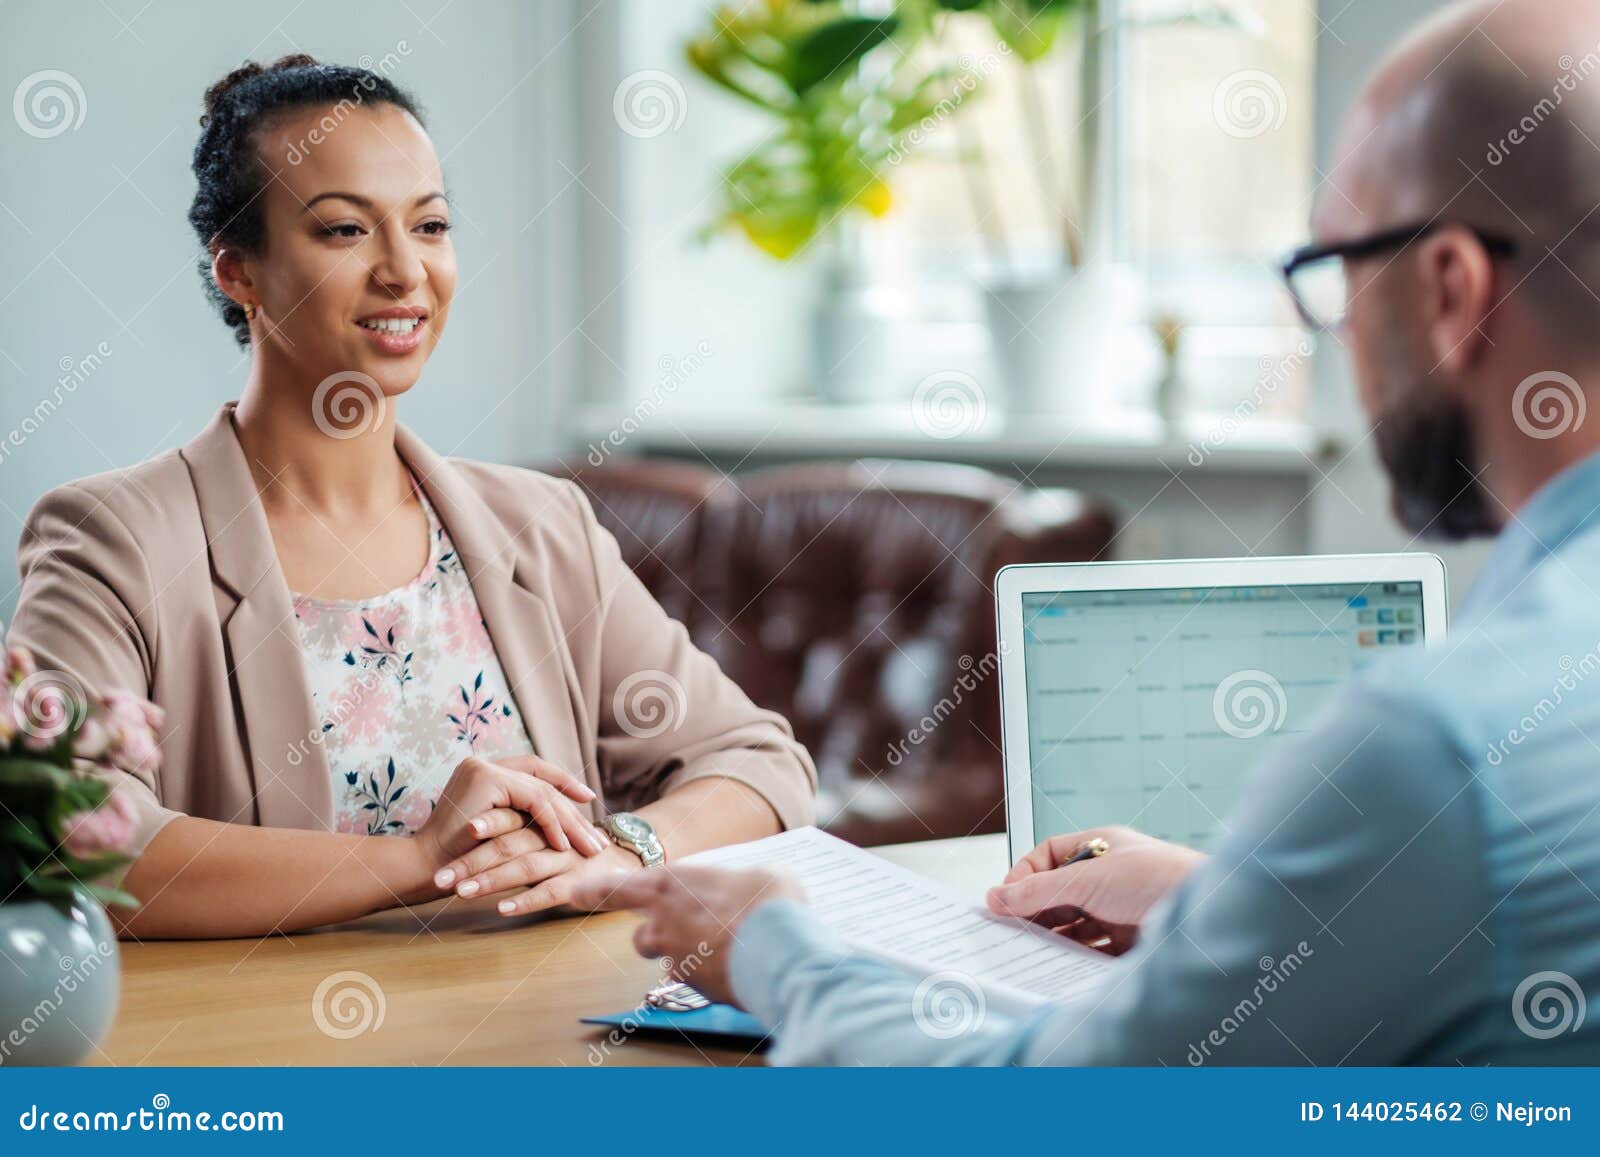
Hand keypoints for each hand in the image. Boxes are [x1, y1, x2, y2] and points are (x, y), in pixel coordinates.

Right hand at [413, 755, 607, 888]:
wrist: (424, 869)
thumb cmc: (457, 861)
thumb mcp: (496, 834)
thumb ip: (519, 819)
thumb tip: (563, 825)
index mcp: (483, 772)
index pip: (533, 769)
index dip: (563, 782)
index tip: (588, 798)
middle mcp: (483, 764)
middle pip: (542, 782)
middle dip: (574, 810)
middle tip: (597, 835)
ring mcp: (484, 769)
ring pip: (542, 791)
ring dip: (570, 821)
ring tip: (590, 846)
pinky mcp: (486, 780)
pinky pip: (533, 799)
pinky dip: (551, 823)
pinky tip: (564, 845)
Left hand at [439, 837, 641, 914]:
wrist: (626, 864)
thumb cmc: (576, 852)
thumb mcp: (545, 835)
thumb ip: (517, 831)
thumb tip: (468, 837)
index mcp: (545, 820)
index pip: (509, 817)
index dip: (483, 824)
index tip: (449, 839)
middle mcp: (555, 836)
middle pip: (509, 843)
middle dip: (471, 860)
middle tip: (441, 877)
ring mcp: (568, 859)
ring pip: (525, 866)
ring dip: (490, 880)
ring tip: (460, 893)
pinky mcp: (580, 884)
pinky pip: (549, 891)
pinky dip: (525, 899)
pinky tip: (501, 909)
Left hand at [570, 865, 804, 1004]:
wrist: (780, 949)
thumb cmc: (767, 901)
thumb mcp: (757, 874)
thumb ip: (739, 883)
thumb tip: (750, 891)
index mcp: (670, 885)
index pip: (617, 888)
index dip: (594, 891)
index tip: (574, 893)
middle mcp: (663, 923)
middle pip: (643, 934)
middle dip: (659, 934)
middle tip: (689, 927)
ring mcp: (676, 960)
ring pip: (670, 961)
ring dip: (688, 957)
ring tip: (725, 947)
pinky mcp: (694, 989)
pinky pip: (697, 981)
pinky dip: (713, 974)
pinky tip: (740, 965)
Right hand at [985, 826, 1204, 954]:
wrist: (1210, 916)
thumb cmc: (1161, 879)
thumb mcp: (1088, 878)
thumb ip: (1040, 890)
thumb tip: (998, 896)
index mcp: (1100, 848)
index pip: (1048, 857)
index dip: (1023, 876)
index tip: (1002, 900)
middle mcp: (1109, 877)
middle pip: (1058, 893)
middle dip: (1033, 910)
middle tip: (1009, 929)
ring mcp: (1120, 910)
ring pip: (1073, 925)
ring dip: (1052, 937)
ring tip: (1030, 950)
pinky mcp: (1130, 942)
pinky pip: (1092, 951)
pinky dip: (1074, 958)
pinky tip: (1061, 965)